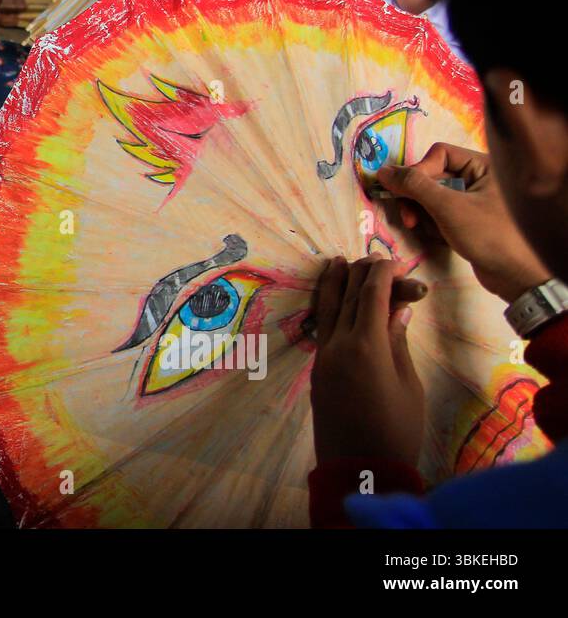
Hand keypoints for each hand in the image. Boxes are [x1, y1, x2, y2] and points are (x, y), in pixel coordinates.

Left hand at [310, 255, 424, 465]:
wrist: (359, 468)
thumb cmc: (397, 430)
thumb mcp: (408, 385)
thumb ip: (398, 343)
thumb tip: (398, 309)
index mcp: (366, 346)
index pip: (372, 295)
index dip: (383, 274)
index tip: (393, 261)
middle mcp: (338, 345)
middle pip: (348, 297)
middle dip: (360, 273)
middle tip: (373, 257)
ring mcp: (323, 356)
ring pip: (326, 309)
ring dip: (334, 283)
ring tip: (338, 262)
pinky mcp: (317, 369)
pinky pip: (321, 327)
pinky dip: (328, 307)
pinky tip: (331, 299)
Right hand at [378, 143, 550, 302]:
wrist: (517, 277)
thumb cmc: (489, 235)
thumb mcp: (448, 207)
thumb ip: (414, 185)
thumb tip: (382, 171)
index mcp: (485, 165)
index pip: (439, 154)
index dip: (418, 171)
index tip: (404, 193)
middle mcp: (481, 178)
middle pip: (433, 176)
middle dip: (417, 197)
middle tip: (408, 219)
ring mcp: (475, 200)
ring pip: (433, 196)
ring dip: (423, 213)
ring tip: (422, 230)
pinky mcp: (470, 220)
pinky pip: (441, 213)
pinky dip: (433, 224)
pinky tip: (438, 238)